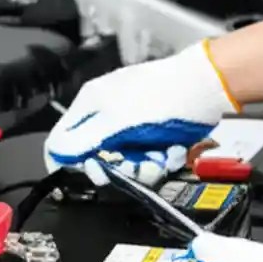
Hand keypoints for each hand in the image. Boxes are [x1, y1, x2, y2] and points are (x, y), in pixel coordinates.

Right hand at [44, 40, 238, 185]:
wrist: (208, 88)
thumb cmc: (165, 95)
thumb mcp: (116, 121)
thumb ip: (83, 140)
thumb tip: (55, 155)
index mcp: (90, 104)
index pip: (63, 140)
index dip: (74, 162)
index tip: (95, 173)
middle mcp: (108, 114)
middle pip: (98, 156)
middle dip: (120, 166)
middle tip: (136, 164)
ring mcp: (131, 124)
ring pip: (125, 162)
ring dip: (146, 165)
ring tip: (162, 154)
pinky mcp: (153, 134)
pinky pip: (148, 158)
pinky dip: (162, 159)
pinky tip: (173, 150)